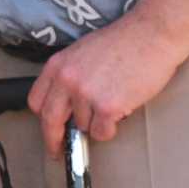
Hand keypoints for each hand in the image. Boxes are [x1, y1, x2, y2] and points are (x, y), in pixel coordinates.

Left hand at [31, 14, 188, 156]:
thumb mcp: (82, 52)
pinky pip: (102, 132)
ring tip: (113, 100)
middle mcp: (67, 80)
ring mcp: (86, 94)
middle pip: (50, 121)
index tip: (48, 129)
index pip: (37, 101)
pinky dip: (111, 128)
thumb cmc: (123, 42)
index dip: (43, 118)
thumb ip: (69, 75)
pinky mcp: (107, 107)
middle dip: (54, 140)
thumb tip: (65, 103)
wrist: (151, 35)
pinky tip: (120, 109)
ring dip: (96, 122)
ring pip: (83, 127)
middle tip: (58, 152)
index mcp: (58, 65)